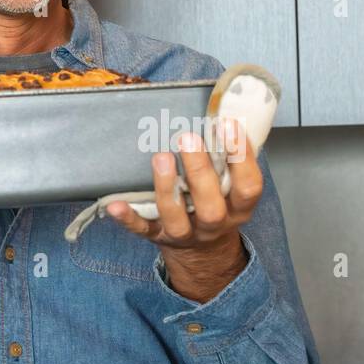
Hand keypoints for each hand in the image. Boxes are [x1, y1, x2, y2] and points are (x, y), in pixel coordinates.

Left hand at [105, 117, 261, 300]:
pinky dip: (128, 218)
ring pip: (176, 219)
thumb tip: (223, 110)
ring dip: (167, 189)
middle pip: (211, 207)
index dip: (241, 158)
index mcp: (238, 208)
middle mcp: (214, 225)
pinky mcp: (157, 237)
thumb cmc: (218, 203)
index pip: (248, 187)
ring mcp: (185, 234)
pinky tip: (114, 203)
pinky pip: (141, 230)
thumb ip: (229, 159)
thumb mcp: (233, 187)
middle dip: (200, 172)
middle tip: (188, 138)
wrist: (204, 253)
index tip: (228, 124)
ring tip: (161, 157)